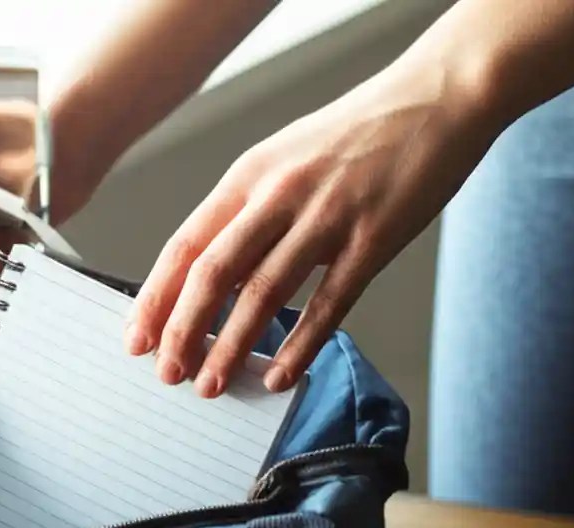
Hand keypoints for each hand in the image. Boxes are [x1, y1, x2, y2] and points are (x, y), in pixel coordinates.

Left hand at [124, 64, 501, 396]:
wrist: (437, 97)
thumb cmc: (357, 134)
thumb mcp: (284, 157)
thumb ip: (248, 211)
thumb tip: (212, 275)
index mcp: (248, 174)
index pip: (185, 244)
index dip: (156, 297)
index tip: (136, 338)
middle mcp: (278, 193)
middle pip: (214, 272)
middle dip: (183, 330)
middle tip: (168, 373)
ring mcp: (327, 215)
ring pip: (263, 293)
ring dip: (231, 346)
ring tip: (212, 384)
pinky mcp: (374, 237)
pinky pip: (329, 303)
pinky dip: (301, 345)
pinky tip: (281, 375)